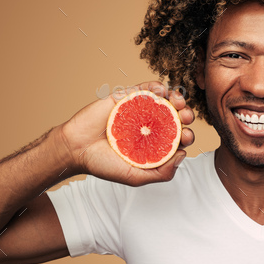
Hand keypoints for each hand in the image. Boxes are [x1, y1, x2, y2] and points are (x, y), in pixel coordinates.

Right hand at [58, 81, 194, 185]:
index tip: (186, 137)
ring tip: (178, 103)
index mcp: (155, 144)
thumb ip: (161, 173)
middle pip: (176, 117)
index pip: (178, 137)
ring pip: (165, 101)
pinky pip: (145, 89)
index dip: (187, 135)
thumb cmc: (104, 164)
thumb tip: (182, 155)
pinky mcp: (127, 98)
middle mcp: (150, 127)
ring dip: (177, 99)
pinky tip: (162, 91)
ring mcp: (140, 111)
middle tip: (185, 118)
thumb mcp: (136, 176)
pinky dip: (157, 87)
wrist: (75, 149)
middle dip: (186, 116)